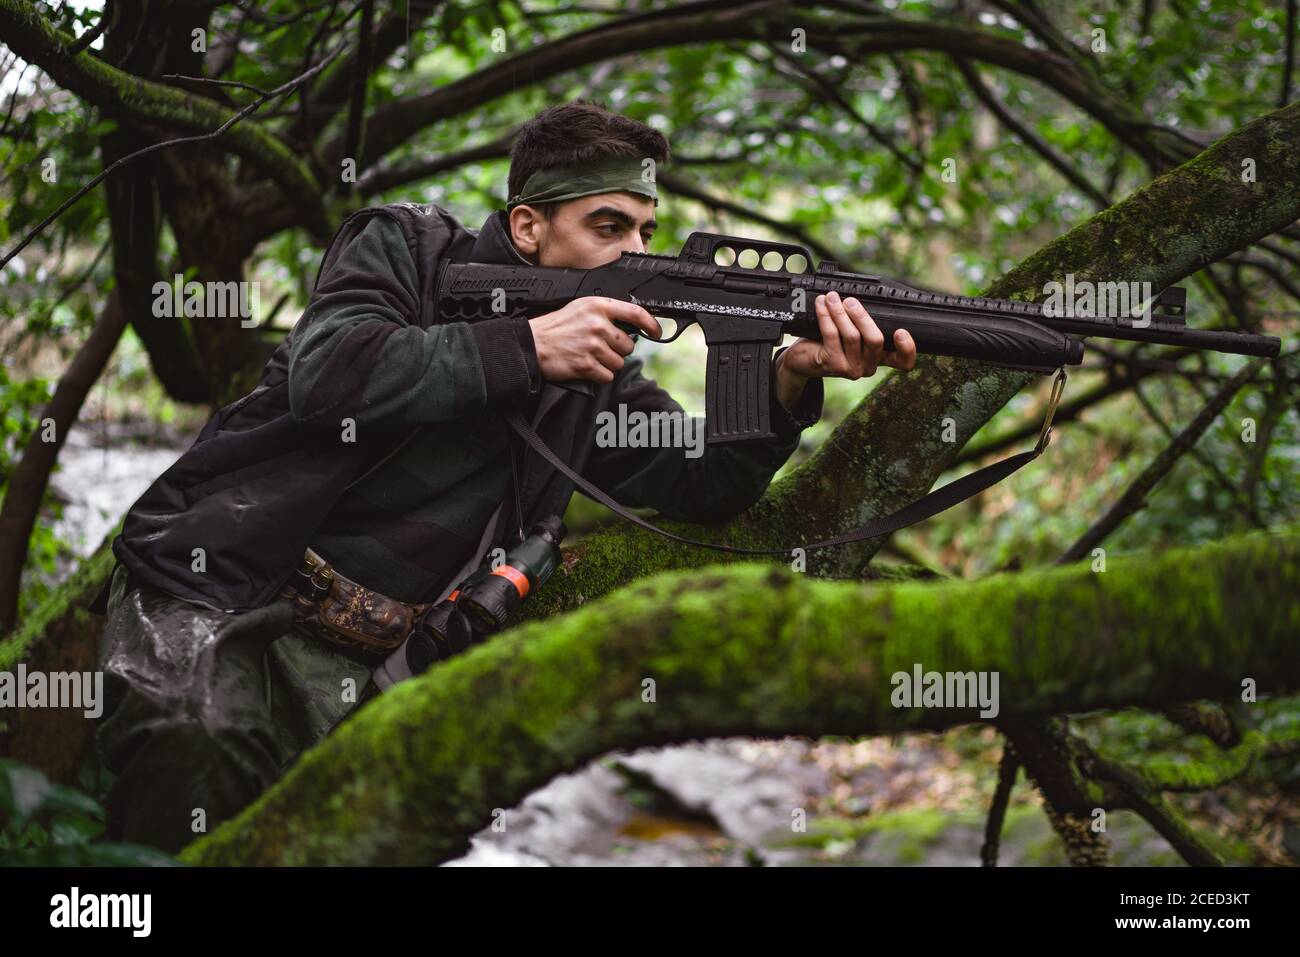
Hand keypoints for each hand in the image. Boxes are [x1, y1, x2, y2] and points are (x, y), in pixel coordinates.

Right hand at [528, 297, 662, 383]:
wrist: (532, 344)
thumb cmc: (554, 327)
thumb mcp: (580, 309)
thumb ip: (604, 313)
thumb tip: (630, 325)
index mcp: (598, 306)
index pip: (636, 312)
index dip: (651, 324)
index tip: (656, 332)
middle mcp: (598, 324)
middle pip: (628, 345)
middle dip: (617, 350)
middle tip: (599, 347)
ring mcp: (593, 345)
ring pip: (619, 362)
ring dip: (607, 364)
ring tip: (588, 356)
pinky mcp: (587, 365)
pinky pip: (607, 375)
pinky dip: (599, 375)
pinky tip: (585, 366)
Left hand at [780, 290, 916, 383]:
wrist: (804, 360)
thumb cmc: (831, 343)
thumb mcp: (853, 334)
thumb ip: (863, 323)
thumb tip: (861, 297)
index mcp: (880, 358)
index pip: (902, 361)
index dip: (907, 349)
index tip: (901, 331)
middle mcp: (868, 366)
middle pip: (875, 340)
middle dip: (862, 317)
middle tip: (851, 301)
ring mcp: (851, 369)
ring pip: (851, 336)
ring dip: (840, 312)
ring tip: (833, 298)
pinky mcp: (833, 365)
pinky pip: (832, 335)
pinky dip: (827, 316)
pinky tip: (822, 305)